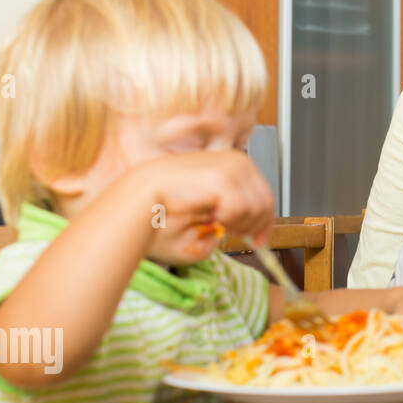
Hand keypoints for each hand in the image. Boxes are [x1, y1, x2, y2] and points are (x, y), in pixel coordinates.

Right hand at [133, 150, 274, 248]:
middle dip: (250, 226)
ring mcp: (232, 167)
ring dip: (235, 224)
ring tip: (211, 220)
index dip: (265, 222)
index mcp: (234, 164)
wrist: (138, 198)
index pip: (264, 194)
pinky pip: (240, 210)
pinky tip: (209, 215)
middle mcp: (236, 161)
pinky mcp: (223, 177)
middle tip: (227, 232)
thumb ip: (233, 216)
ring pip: (255, 209)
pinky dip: (227, 220)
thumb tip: (252, 228)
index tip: (260, 240)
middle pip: (265, 203)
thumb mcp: (207, 213)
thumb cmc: (163, 207)